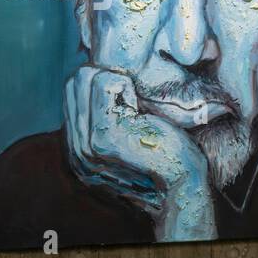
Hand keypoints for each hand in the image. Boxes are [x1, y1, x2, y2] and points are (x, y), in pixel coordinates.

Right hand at [64, 66, 215, 240]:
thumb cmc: (166, 155)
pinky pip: (104, 85)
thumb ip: (106, 116)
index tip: (130, 100)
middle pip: (74, 81)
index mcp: (77, 150)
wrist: (185, 184)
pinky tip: (142, 111)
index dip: (102, 82)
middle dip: (107, 79)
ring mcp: (85, 146)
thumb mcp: (128, 135)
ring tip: (138, 109)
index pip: (71, 91)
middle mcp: (75, 151)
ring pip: (85, 78)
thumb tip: (97, 73)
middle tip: (135, 103)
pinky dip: (127, 87)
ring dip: (118, 83)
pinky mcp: (104, 138)